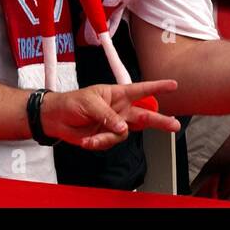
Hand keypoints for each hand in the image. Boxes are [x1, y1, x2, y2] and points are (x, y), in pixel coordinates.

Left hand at [40, 80, 179, 150]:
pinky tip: (88, 140)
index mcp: (117, 94)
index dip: (157, 87)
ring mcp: (113, 125)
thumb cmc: (71, 102)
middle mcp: (119, 110)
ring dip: (108, 137)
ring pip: (124, 134)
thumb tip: (122, 127)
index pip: (141, 90)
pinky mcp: (105, 138)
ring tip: (93, 136)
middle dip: (160, 121)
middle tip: (174, 125)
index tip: (173, 85)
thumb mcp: (90, 103)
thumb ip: (108, 115)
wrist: (56, 119)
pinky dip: (98, 143)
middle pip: (144, 116)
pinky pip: (109, 143)